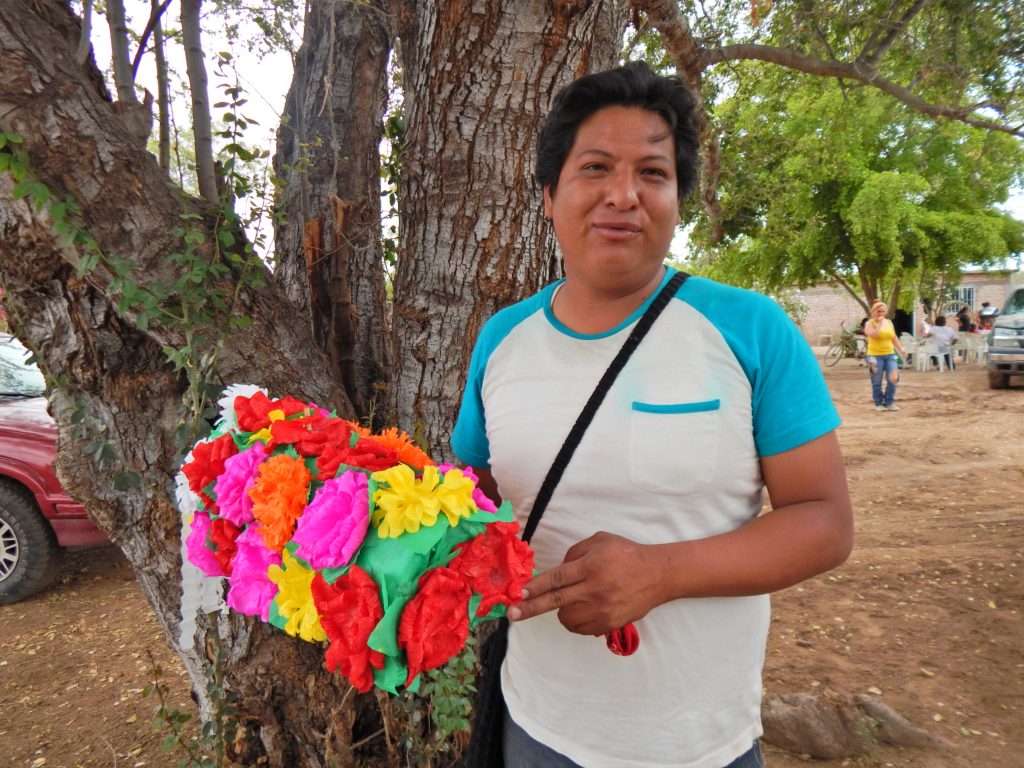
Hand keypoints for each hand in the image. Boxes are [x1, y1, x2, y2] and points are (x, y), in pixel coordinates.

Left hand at [508, 532, 663, 635]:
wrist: (657, 575)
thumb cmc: (626, 554)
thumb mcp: (600, 541)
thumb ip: (575, 553)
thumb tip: (556, 571)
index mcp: (592, 566)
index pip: (557, 579)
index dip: (535, 587)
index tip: (518, 594)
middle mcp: (596, 589)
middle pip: (556, 601)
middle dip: (530, 608)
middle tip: (513, 614)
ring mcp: (603, 609)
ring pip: (567, 618)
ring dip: (559, 611)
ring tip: (568, 601)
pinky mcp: (609, 623)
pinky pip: (580, 628)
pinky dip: (574, 620)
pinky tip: (580, 609)